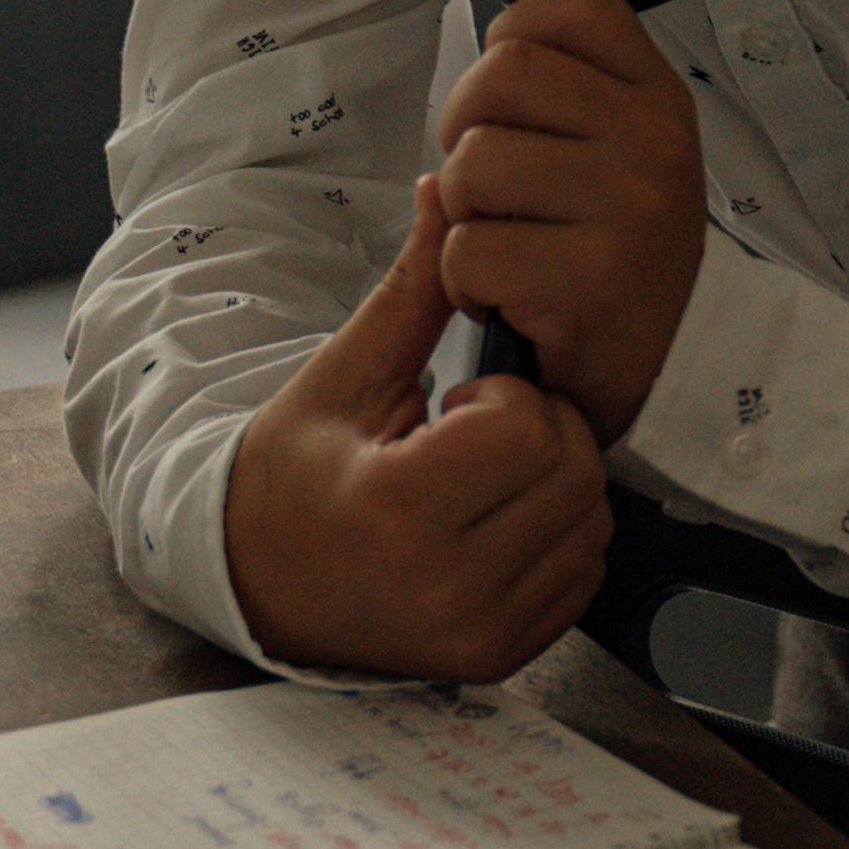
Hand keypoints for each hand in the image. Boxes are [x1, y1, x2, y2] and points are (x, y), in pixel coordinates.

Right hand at [223, 176, 609, 681]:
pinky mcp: (503, 658)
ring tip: (481, 476)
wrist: (255, 586)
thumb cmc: (291, 475)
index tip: (457, 399)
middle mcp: (448, 587)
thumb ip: (412, 290)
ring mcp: (480, 633)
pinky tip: (495, 520)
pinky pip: (584, 574)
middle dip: (544, 428)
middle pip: (575, 471)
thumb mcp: (342, 377)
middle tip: (475, 431)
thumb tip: (443, 190)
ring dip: (558, 480)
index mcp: (399, 511)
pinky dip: (559, 536)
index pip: (529, 428)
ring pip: (593, 522)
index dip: (506, 396)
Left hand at [435, 0, 704, 442]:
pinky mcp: (588, 281)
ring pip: (471, 164)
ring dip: (463, 217)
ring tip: (508, 250)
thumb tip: (467, 86)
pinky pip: (467, 249)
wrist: (673, 372)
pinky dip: (466, 284)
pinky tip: (511, 300)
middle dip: (466, 134)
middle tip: (494, 193)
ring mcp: (627, 208)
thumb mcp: (625, 155)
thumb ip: (565, 97)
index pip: (571, 5)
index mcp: (660, 98)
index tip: (517, 107)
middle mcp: (654, 141)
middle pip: (500, 74)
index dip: (513, 44)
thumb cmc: (621, 257)